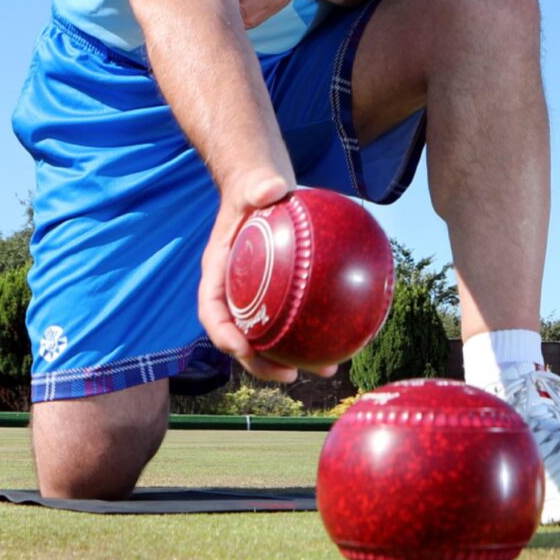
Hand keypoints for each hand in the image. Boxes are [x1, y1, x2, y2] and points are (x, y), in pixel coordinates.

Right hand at [198, 170, 337, 383]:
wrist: (263, 187)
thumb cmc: (253, 187)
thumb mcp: (254, 184)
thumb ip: (259, 187)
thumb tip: (273, 189)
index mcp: (218, 272)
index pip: (213, 311)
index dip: (223, 335)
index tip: (241, 348)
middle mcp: (235, 291)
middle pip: (242, 337)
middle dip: (261, 363)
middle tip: (289, 375)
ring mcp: (259, 296)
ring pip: (272, 336)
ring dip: (295, 358)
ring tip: (327, 370)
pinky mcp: (282, 294)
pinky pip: (297, 317)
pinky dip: (317, 331)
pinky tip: (346, 337)